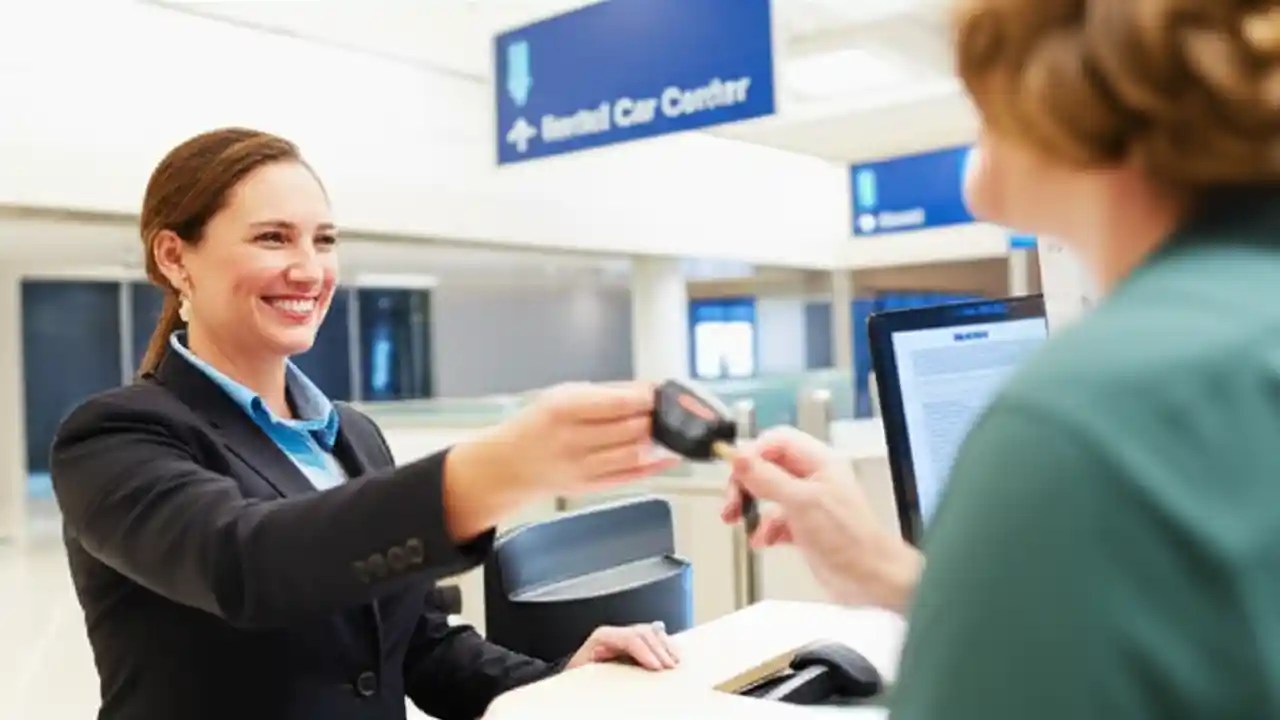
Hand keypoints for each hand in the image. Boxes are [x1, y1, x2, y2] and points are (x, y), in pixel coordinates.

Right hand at [495, 381, 679, 493]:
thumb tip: (647, 389)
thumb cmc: (540, 424)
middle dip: (654, 418)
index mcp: (564, 410)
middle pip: (630, 430)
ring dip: (656, 442)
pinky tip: (668, 456)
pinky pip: (631, 477)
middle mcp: (572, 441)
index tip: (660, 393)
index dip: (646, 399)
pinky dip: (654, 467)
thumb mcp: (563, 395)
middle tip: (665, 411)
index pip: (617, 404)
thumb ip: (606, 392)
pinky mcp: (591, 487)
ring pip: (634, 454)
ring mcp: (582, 468)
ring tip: (664, 429)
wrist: (511, 464)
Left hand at [565, 622, 680, 670]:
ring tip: (674, 661)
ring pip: (650, 632)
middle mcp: (614, 633)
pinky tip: (672, 653)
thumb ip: (600, 671)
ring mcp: (623, 635)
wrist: (572, 675)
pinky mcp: (630, 642)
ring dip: (665, 646)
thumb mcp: (585, 672)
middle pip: (643, 633)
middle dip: (660, 650)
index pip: (629, 638)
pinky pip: (651, 637)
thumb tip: (619, 676)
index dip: (646, 651)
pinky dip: (664, 645)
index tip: (657, 666)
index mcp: (602, 637)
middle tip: (670, 666)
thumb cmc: (576, 676)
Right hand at [721, 427, 922, 612]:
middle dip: (746, 482)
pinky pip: (775, 520)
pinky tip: (763, 540)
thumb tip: (739, 457)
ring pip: (768, 493)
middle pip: (768, 466)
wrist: (871, 579)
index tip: (734, 471)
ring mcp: (809, 503)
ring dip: (750, 506)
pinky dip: (764, 529)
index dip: (752, 453)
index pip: (776, 442)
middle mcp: (814, 478)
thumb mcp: (801, 502)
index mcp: (819, 462)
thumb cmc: (851, 540)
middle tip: (732, 501)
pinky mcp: (805, 527)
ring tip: (736, 519)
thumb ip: (766, 478)